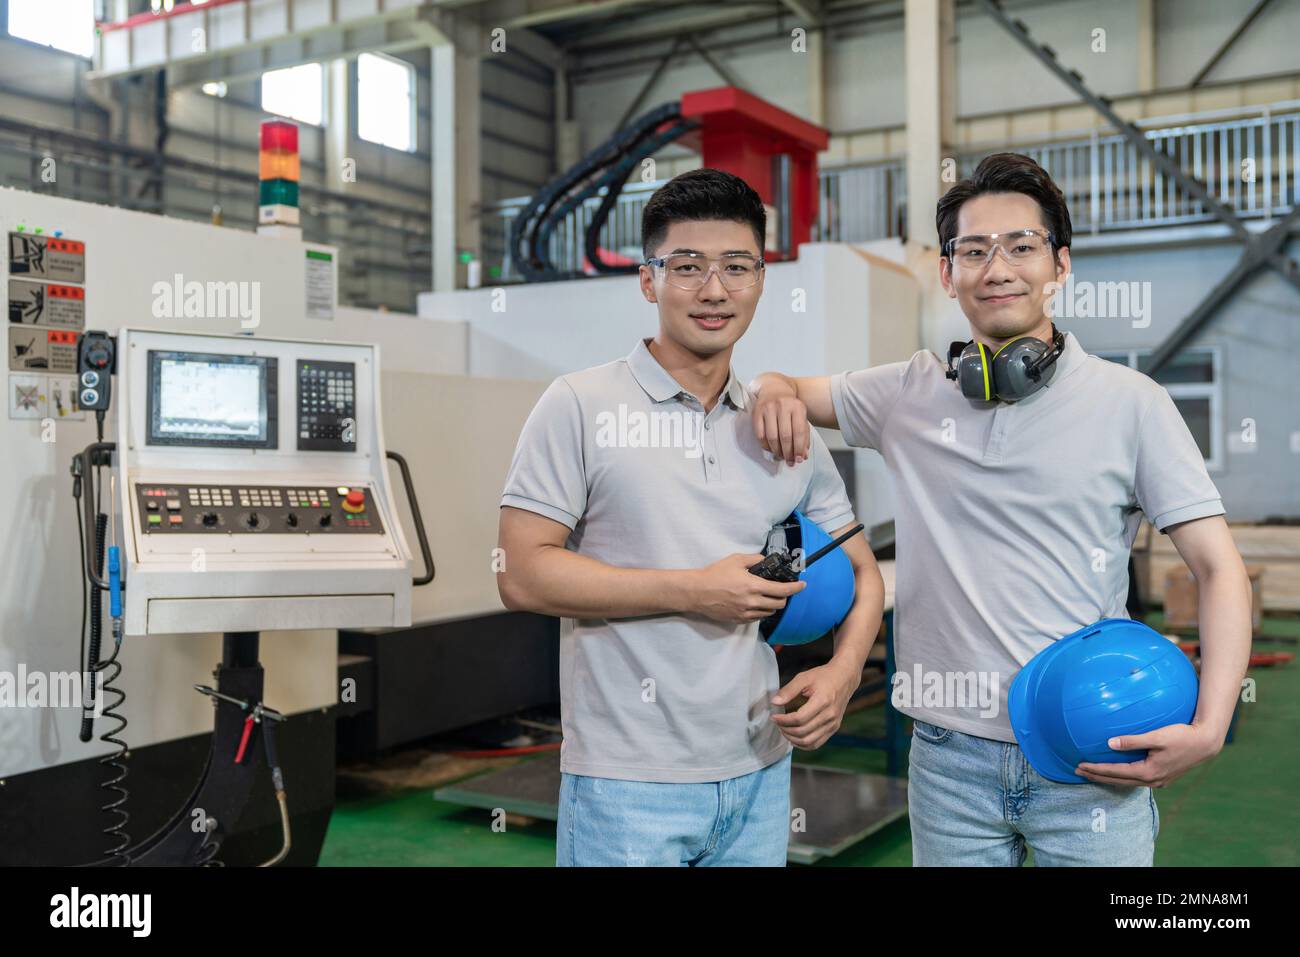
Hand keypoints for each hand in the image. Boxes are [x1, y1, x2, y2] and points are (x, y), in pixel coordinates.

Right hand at [687, 553, 804, 623]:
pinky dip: (760, 611)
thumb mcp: (735, 559)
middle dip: (784, 597)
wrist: (697, 592)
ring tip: (767, 596)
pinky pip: (757, 618)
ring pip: (769, 613)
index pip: (782, 590)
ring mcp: (745, 613)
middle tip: (782, 590)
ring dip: (772, 605)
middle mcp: (752, 602)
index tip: (802, 585)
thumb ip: (755, 559)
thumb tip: (766, 560)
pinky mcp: (739, 620)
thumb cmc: (715, 574)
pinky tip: (755, 603)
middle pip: (779, 604)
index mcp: (753, 585)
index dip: (795, 588)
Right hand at [753, 385, 809, 465]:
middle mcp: (783, 406)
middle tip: (790, 461)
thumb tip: (803, 456)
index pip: (799, 431)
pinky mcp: (756, 412)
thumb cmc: (789, 406)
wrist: (773, 389)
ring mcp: (768, 408)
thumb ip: (804, 436)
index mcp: (797, 406)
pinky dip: (765, 446)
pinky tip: (770, 449)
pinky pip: (760, 435)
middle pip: (785, 436)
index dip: (799, 448)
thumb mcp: (800, 416)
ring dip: (777, 451)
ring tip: (781, 456)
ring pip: (772, 437)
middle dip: (788, 452)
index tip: (799, 459)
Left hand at [769, 659, 861, 749]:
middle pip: (803, 732)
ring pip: (809, 741)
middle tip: (777, 723)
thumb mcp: (804, 678)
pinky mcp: (834, 728)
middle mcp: (830, 715)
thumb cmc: (823, 676)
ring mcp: (833, 724)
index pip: (799, 718)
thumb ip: (789, 690)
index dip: (783, 720)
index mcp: (823, 701)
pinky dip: (803, 744)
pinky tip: (794, 739)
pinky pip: (817, 743)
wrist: (844, 678)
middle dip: (786, 730)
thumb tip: (774, 702)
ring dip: (793, 739)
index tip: (774, 717)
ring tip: (784, 730)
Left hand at [1075, 722, 1223, 787]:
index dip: (1096, 769)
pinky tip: (1116, 772)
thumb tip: (1109, 743)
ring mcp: (1158, 781)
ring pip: (1127, 782)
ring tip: (1092, 773)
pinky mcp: (1163, 777)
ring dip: (1108, 778)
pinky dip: (1122, 777)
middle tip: (1078, 771)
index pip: (1115, 772)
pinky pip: (1136, 780)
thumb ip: (1133, 740)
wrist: (1206, 743)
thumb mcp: (1157, 736)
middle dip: (1098, 776)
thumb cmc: (1182, 736)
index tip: (1080, 765)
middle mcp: (1152, 781)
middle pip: (1118, 781)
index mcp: (1148, 772)